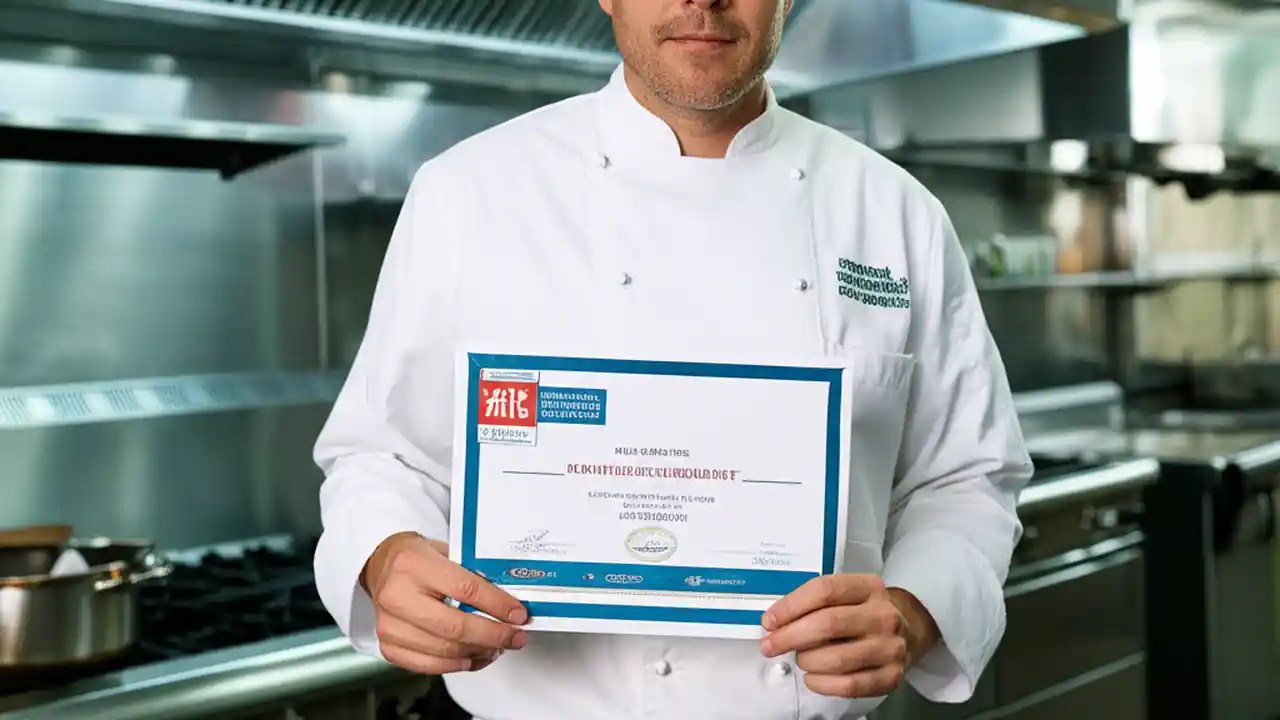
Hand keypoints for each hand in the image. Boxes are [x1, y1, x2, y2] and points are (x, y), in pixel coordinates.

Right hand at [363, 532, 528, 674]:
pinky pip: (429, 665)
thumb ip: (473, 574)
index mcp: (414, 565)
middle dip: (494, 635)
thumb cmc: (417, 558)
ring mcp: (389, 625)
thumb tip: (508, 603)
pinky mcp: (388, 646)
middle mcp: (397, 596)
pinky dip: (457, 664)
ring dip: (479, 652)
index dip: (497, 605)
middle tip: (515, 636)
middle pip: (455, 627)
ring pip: (445, 651)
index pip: (465, 589)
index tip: (518, 614)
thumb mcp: (446, 551)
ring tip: (497, 646)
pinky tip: (473, 656)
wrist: (381, 566)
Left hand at [760, 575, 938, 698]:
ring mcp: (891, 646)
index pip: (824, 590)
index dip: (790, 606)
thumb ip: (813, 602)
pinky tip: (812, 678)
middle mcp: (884, 615)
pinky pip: (850, 685)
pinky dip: (823, 684)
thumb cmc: (863, 611)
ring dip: (807, 661)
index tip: (769, 620)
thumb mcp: (846, 594)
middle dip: (790, 637)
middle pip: (828, 624)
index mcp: (869, 587)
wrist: (908, 630)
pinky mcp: (892, 675)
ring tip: (800, 659)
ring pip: (837, 658)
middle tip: (770, 645)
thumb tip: (774, 623)